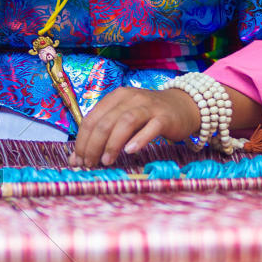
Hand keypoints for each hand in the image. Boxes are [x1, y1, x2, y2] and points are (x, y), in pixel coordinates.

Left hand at [69, 86, 200, 167]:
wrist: (183, 106)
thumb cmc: (149, 116)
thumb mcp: (124, 119)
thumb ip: (103, 135)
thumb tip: (77, 158)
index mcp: (116, 97)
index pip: (91, 118)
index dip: (82, 141)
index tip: (78, 160)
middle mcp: (130, 98)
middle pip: (105, 122)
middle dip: (93, 145)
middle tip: (90, 164)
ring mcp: (148, 106)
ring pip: (125, 122)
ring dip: (112, 143)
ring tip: (106, 161)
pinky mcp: (164, 117)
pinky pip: (150, 128)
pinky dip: (139, 139)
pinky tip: (130, 151)